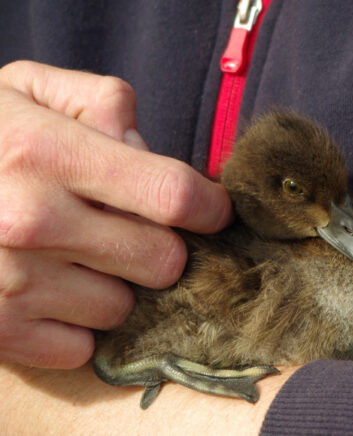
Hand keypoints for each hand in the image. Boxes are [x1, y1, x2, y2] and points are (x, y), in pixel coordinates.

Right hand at [0, 61, 231, 368]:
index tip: (214, 211)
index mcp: (46, 153)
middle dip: (161, 246)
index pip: (173, 195)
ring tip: (77, 258)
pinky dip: (77, 326)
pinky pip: (82, 347)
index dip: (210, 207)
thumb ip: (103, 103)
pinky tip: (51, 292)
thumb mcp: (28, 89)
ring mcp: (10, 282)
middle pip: (162, 261)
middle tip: (130, 231)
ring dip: (115, 287)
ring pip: (124, 308)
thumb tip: (149, 150)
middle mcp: (29, 220)